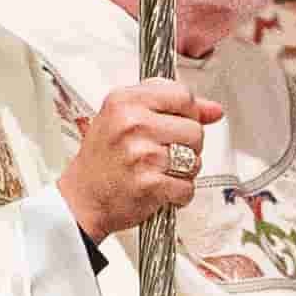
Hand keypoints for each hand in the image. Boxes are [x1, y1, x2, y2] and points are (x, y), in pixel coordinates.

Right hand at [60, 73, 218, 243]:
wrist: (82, 199)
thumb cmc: (103, 159)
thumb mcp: (125, 119)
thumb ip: (170, 107)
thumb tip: (214, 110)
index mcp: (124, 101)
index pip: (182, 95)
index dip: (189, 113)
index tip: (178, 124)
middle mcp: (132, 123)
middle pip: (194, 129)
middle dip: (187, 146)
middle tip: (163, 154)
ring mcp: (142, 154)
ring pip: (195, 159)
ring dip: (184, 171)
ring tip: (159, 172)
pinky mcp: (150, 183)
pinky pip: (187, 187)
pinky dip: (178, 194)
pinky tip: (159, 189)